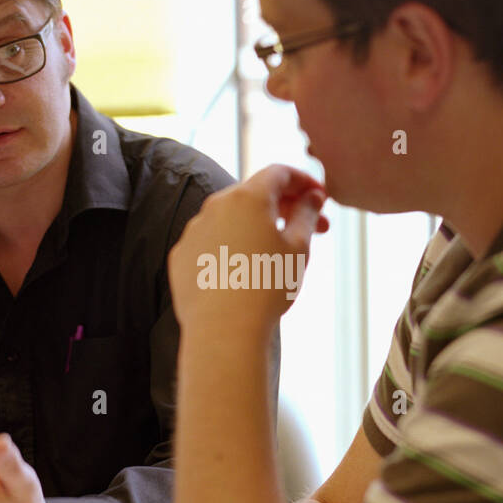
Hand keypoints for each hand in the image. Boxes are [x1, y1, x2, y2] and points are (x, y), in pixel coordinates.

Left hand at [167, 165, 328, 335]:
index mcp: (248, 197)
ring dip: (257, 227)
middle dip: (286, 206)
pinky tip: (247, 270)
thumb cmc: (267, 287)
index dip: (304, 181)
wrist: (224, 330)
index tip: (320, 197)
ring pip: (231, 219)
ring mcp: (194, 230)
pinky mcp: (182, 256)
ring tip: (279, 253)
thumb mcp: (299, 248)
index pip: (279, 173)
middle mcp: (216, 206)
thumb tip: (313, 197)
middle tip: (314, 228)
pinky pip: (212, 242)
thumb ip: (307, 214)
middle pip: (255, 194)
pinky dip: (231, 247)